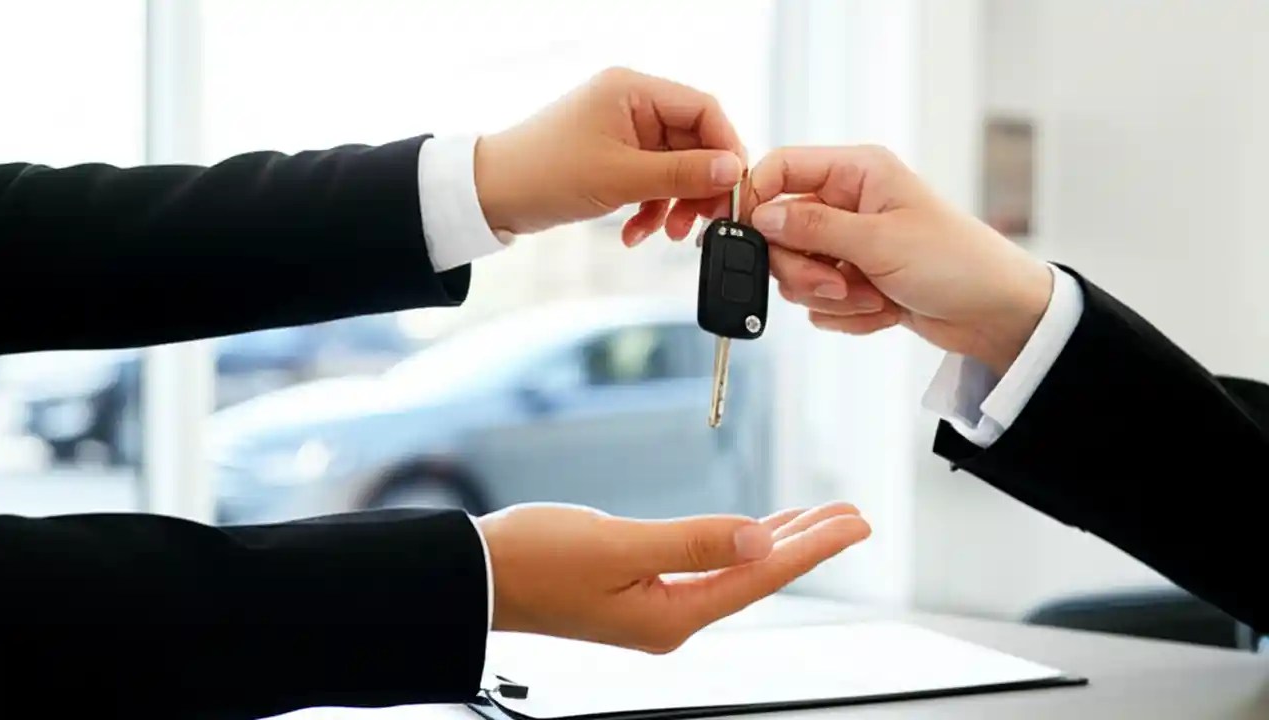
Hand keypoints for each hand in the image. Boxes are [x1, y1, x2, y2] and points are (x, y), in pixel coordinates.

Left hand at [474, 67, 745, 243]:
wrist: (491, 196)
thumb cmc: (544, 174)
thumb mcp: (621, 177)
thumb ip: (682, 174)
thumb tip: (732, 170)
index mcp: (634, 90)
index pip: (703, 110)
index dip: (725, 148)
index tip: (733, 188)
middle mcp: (631, 104)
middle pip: (692, 142)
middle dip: (698, 186)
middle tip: (703, 222)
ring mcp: (622, 132)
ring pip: (673, 168)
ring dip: (675, 204)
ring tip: (667, 234)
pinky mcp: (613, 158)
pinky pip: (650, 181)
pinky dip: (650, 209)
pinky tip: (635, 233)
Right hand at [479, 501, 867, 652]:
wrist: (476, 575)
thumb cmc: (534, 561)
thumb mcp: (617, 547)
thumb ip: (692, 543)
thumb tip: (760, 542)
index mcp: (670, 616)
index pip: (761, 577)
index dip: (812, 547)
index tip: (854, 523)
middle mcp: (670, 618)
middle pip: (757, 576)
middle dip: (807, 544)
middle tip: (852, 516)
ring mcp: (654, 605)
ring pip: (735, 569)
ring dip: (777, 541)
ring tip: (817, 519)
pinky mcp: (637, 588)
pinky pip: (707, 564)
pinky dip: (738, 542)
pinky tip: (753, 531)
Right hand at [745, 145, 1054, 375]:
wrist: (997, 314)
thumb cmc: (956, 263)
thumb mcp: (881, 241)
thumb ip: (814, 228)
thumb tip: (761, 217)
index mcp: (857, 172)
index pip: (782, 168)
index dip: (758, 199)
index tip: (750, 236)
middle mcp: (848, 203)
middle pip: (780, 231)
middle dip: (805, 269)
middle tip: (839, 286)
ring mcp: (849, 244)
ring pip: (796, 272)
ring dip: (830, 296)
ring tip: (874, 298)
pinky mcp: (854, 280)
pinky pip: (819, 302)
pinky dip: (847, 315)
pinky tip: (884, 311)